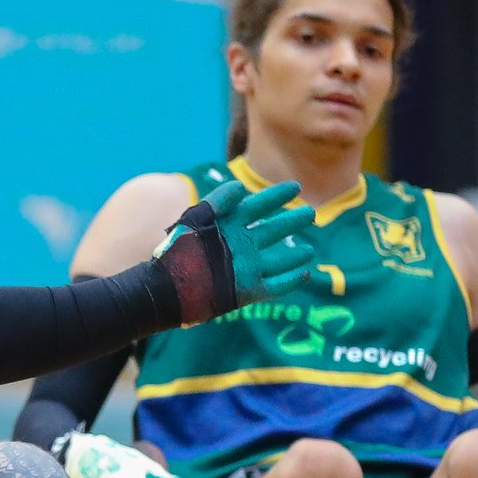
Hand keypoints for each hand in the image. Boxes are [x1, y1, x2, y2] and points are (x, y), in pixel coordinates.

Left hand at [150, 180, 318, 322]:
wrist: (167, 286)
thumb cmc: (178, 251)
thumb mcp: (195, 219)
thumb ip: (218, 202)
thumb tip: (242, 188)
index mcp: (228, 225)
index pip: (257, 206)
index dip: (276, 196)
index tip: (295, 187)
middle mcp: (240, 245)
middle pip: (272, 230)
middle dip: (291, 222)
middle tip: (310, 213)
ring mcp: (245, 268)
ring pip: (277, 259)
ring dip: (293, 254)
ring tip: (309, 249)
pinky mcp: (246, 290)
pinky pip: (274, 286)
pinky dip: (290, 281)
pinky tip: (304, 273)